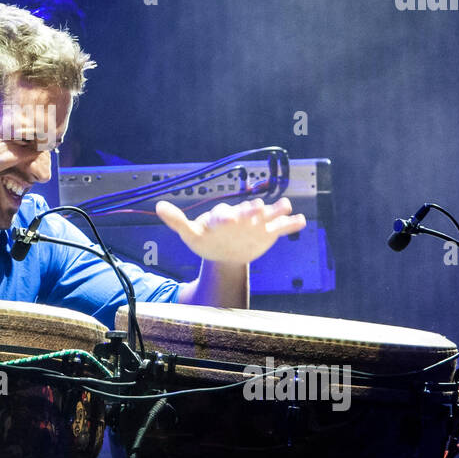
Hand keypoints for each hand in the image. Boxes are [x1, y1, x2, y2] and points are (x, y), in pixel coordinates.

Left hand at [156, 197, 305, 265]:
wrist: (224, 252)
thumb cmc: (206, 240)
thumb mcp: (190, 233)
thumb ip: (177, 221)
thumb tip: (158, 206)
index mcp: (221, 216)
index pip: (223, 214)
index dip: (225, 216)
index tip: (229, 218)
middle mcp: (241, 215)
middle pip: (246, 212)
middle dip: (251, 211)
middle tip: (258, 209)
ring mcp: (256, 223)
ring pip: (267, 214)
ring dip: (275, 210)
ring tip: (285, 206)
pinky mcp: (268, 232)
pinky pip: (281, 226)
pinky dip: (290, 223)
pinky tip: (300, 221)